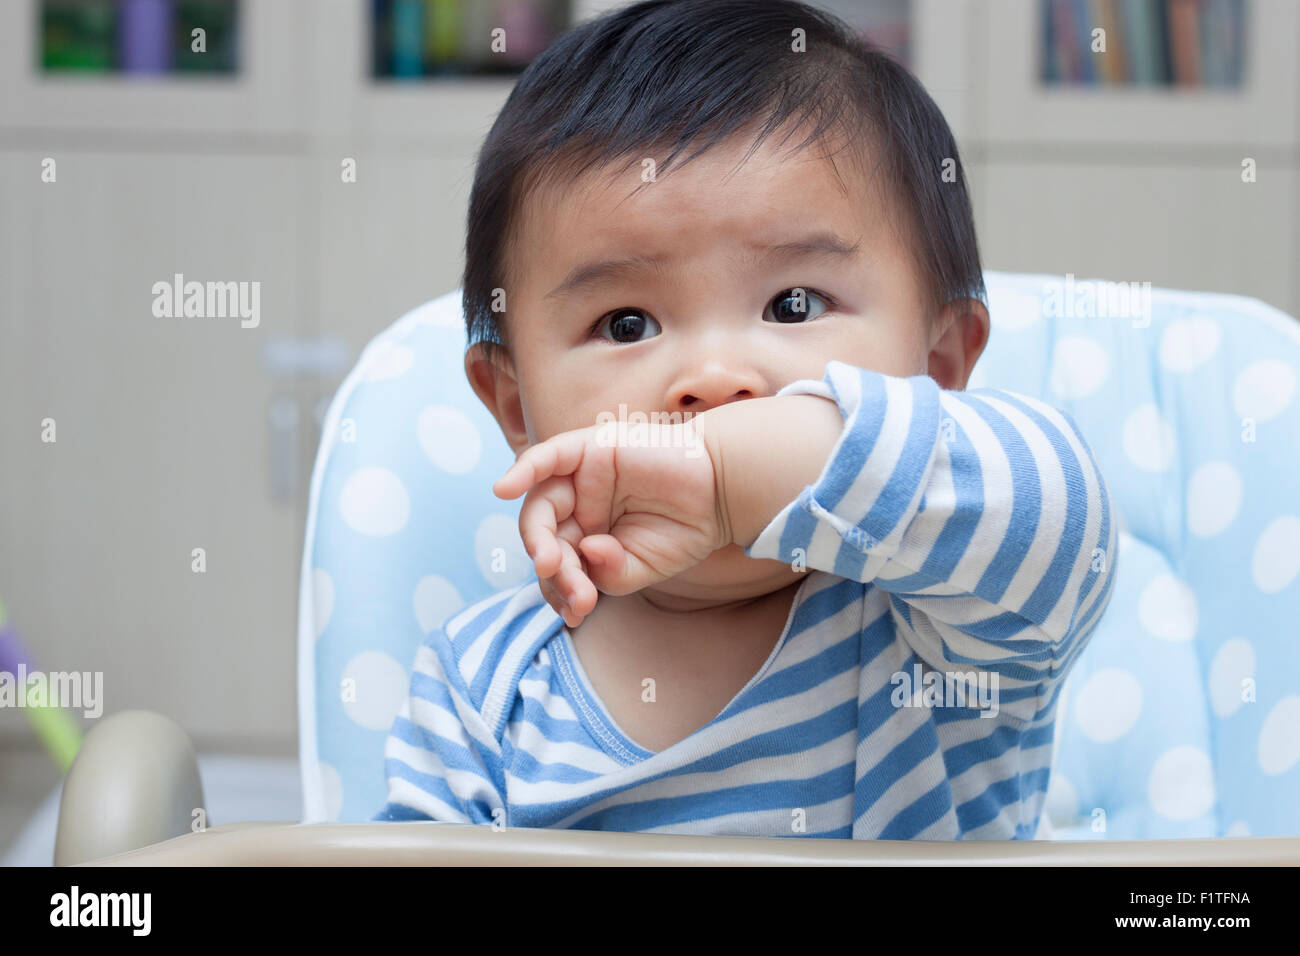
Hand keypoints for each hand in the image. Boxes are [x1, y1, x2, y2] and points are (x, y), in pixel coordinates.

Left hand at [492, 417, 727, 627]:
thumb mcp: (643, 568)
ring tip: (549, 563)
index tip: (577, 613)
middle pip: (545, 538)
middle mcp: (576, 506)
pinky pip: (547, 457)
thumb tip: (586, 554)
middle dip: (554, 571)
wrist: (721, 492)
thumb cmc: (684, 529)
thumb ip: (609, 572)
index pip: (557, 564)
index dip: (560, 590)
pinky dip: (523, 469)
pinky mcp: (590, 448)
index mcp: (584, 536)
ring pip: (542, 504)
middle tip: (577, 594)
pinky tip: (504, 489)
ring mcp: (581, 477)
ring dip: (538, 537)